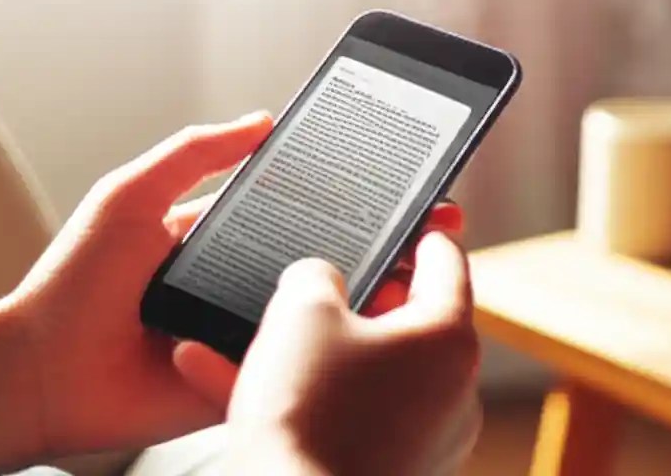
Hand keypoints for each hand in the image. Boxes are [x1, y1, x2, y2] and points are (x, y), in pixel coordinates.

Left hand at [4, 113, 464, 458]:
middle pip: (330, 258)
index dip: (355, 195)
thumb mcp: (131, 194)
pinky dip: (348, 352)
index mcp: (221, 238)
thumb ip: (193, 152)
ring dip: (383, 293)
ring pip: (329, 312)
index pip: (303, 209)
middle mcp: (241, 283)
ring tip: (432, 275)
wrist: (37, 373)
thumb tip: (262, 117)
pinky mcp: (245, 382)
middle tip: (443, 223)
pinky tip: (389, 332)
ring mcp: (246, 333)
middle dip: (391, 240)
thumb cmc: (73, 281)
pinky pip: (303, 365)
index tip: (403, 179)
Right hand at [176, 233, 481, 475]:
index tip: (390, 220)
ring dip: (305, 350)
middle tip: (308, 278)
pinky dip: (297, 396)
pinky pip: (341, 415)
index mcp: (448, 337)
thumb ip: (316, 275)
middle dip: (348, 296)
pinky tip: (219, 376)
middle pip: (402, 318)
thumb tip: (321, 281)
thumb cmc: (307, 413)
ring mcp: (424, 437)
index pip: (445, 259)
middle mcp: (451, 389)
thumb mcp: (301, 311)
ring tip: (243, 330)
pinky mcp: (389, 470)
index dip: (413, 230)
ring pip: (359, 370)